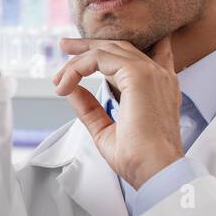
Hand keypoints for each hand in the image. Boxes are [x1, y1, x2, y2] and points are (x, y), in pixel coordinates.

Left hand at [53, 36, 183, 188]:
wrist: (155, 170)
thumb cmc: (137, 158)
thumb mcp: (106, 129)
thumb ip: (90, 108)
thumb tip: (72, 91)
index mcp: (157, 87)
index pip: (139, 55)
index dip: (112, 48)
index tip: (83, 51)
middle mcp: (158, 75)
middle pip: (118, 46)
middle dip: (88, 45)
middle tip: (64, 46)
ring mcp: (150, 72)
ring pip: (106, 49)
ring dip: (77, 60)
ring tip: (58, 76)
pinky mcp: (138, 74)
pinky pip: (99, 57)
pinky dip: (77, 68)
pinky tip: (64, 85)